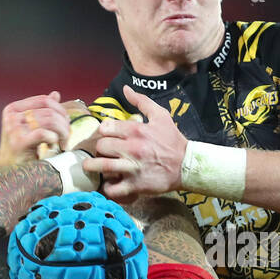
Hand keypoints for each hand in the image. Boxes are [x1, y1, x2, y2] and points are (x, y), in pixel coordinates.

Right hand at [0, 92, 70, 166]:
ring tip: (62, 143)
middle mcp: (11, 116)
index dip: (60, 110)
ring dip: (62, 133)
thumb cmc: (23, 150)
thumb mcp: (32, 127)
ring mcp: (13, 128)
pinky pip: (44, 134)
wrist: (12, 173)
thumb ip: (42, 110)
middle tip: (66, 136)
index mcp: (13, 109)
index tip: (66, 122)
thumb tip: (55, 94)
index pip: (43, 100)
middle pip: (49, 111)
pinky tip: (53, 147)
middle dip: (64, 124)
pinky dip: (54, 140)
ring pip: (50, 121)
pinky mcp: (18, 141)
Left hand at [82, 85, 187, 203]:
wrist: (188, 165)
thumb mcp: (161, 116)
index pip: (105, 128)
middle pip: (101, 146)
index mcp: (137, 130)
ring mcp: (133, 168)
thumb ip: (142, 101)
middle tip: (103, 151)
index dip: (103, 131)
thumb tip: (126, 89)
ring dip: (93, 166)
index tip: (107, 136)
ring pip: (102, 166)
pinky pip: (113, 188)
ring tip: (91, 166)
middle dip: (100, 148)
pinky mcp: (136, 185)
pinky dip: (107, 187)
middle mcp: (132, 148)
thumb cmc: (173, 140)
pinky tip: (109, 183)